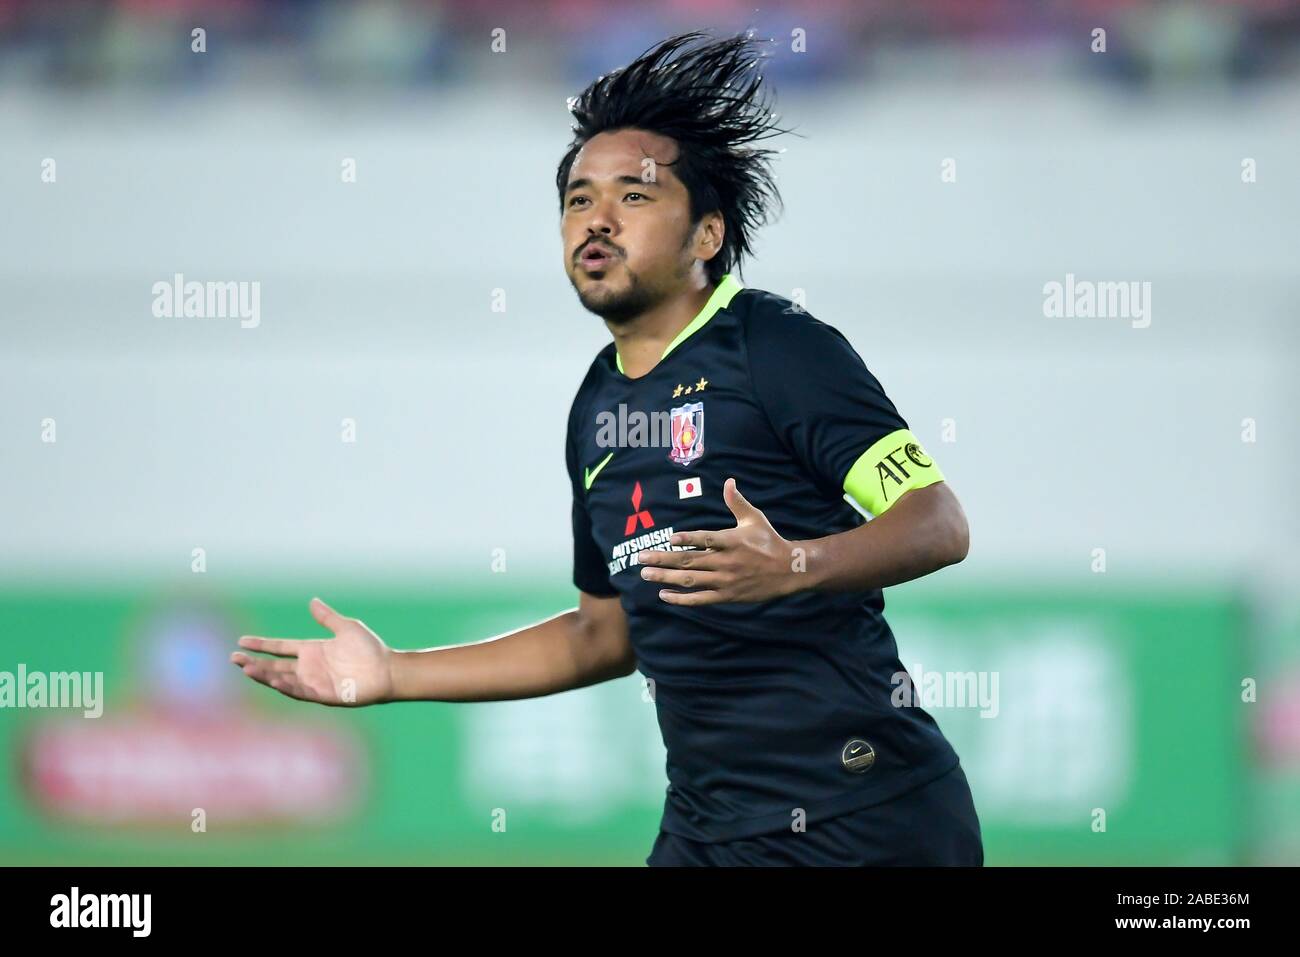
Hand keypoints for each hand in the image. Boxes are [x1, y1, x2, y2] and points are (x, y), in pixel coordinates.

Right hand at [230, 597, 393, 705]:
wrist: (387, 669)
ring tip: (246, 668)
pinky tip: (273, 680)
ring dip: (264, 675)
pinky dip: (286, 686)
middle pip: (274, 666)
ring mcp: (314, 681)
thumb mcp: (346, 627)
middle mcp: (309, 667)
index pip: (280, 648)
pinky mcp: (323, 694)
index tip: (241, 642)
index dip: (261, 645)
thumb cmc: (370, 648)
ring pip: (282, 679)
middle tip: (233, 658)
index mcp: (312, 650)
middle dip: (254, 663)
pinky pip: (300, 691)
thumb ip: (327, 617)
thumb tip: (312, 601)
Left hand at [637, 478, 802, 605]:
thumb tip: (728, 481)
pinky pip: (700, 598)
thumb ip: (737, 502)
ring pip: (690, 580)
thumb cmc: (769, 540)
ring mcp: (725, 580)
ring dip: (666, 578)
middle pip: (690, 561)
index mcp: (732, 541)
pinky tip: (664, 595)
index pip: (706, 539)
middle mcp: (726, 562)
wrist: (789, 570)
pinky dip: (681, 598)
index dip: (688, 539)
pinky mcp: (727, 595)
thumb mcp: (754, 518)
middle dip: (662, 560)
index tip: (669, 539)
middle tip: (641, 559)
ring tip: (645, 574)